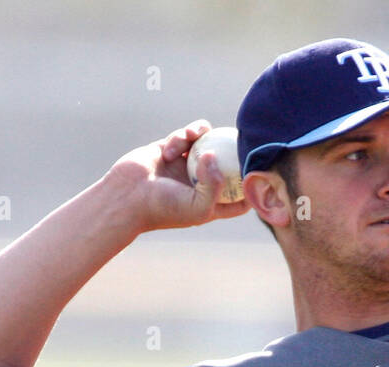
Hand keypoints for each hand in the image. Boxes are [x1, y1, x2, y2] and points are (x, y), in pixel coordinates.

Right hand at [106, 120, 249, 233]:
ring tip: (189, 136)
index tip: (262, 172)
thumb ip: (215, 185)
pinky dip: (181, 137)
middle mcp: (201, 183)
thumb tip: (216, 156)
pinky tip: (171, 148)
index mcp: (211, 202)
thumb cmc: (163, 208)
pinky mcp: (171, 149)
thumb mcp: (198, 206)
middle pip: (227, 165)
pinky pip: (186, 135)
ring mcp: (187, 164)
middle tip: (243, 137)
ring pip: (208, 143)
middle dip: (235, 152)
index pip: (240, 197)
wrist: (127, 197)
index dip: (252, 187)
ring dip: (202, 136)